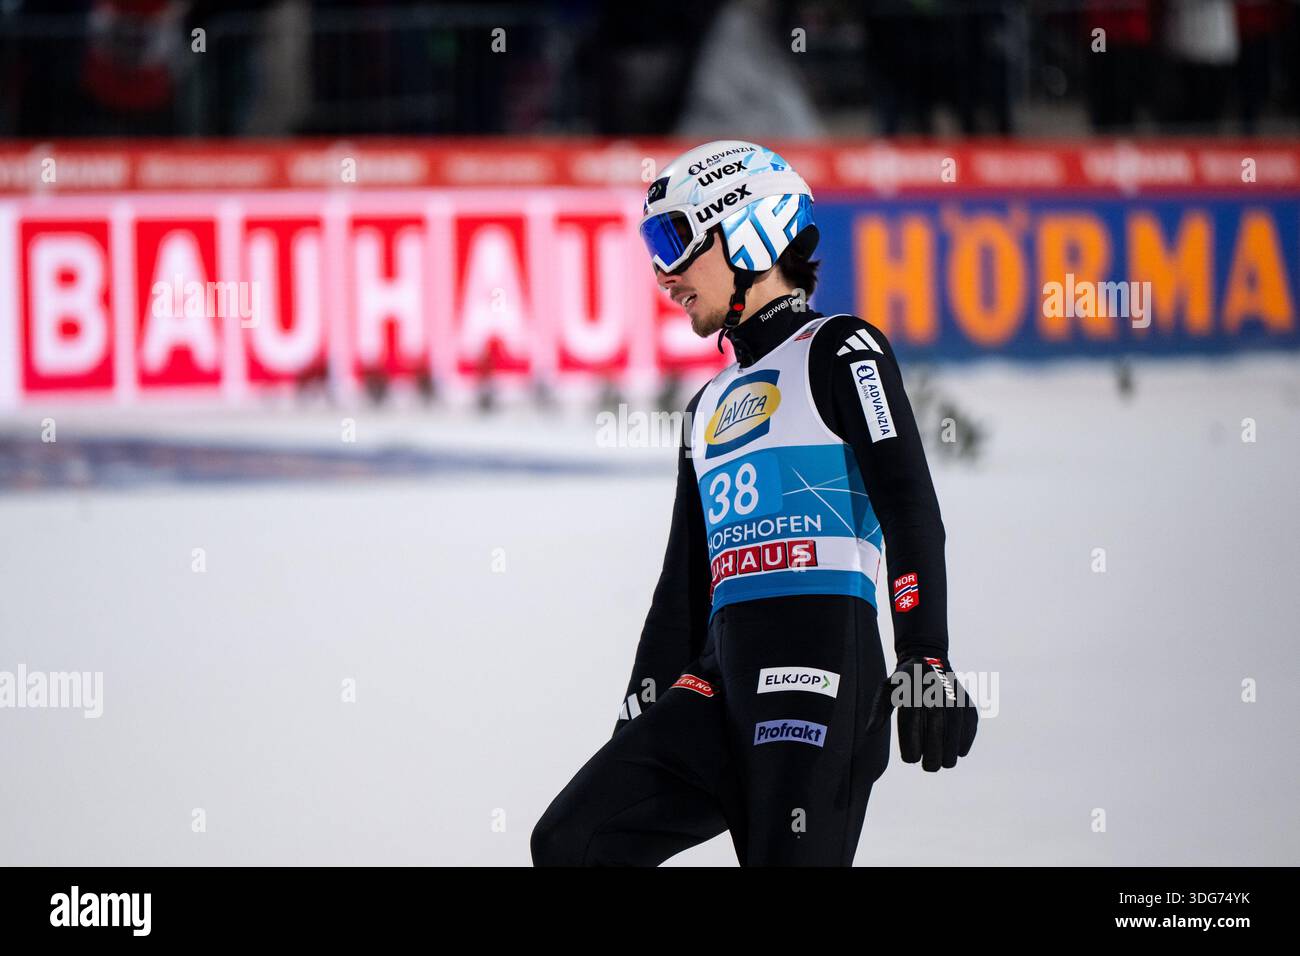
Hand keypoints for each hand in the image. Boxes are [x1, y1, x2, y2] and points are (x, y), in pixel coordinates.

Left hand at [865, 655, 976, 770]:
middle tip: (930, 767)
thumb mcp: (886, 689)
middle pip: (937, 731)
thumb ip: (879, 710)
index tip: (911, 760)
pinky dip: (965, 741)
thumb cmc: (903, 682)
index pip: (912, 723)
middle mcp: (935, 691)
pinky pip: (969, 726)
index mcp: (913, 688)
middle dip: (934, 754)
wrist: (928, 660)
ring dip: (951, 751)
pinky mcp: (968, 702)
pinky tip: (959, 751)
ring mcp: (954, 696)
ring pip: (956, 730)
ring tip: (944, 762)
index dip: (912, 746)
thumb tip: (869, 732)